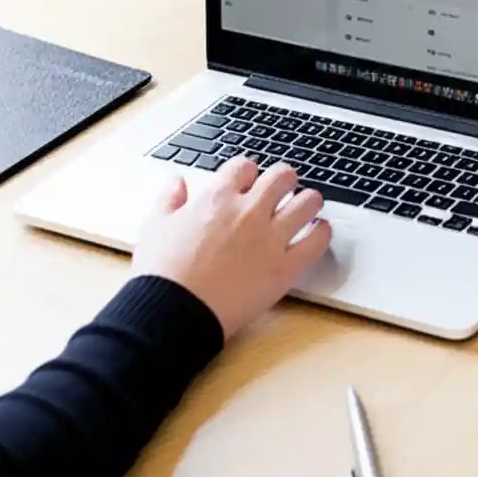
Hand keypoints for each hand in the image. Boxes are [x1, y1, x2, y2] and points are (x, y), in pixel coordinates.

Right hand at [131, 158, 333, 339]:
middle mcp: (249, 211)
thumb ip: (169, 199)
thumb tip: (177, 181)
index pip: (245, 165)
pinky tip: (318, 233)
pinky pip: (318, 240)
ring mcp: (270, 237)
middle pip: (283, 176)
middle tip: (284, 190)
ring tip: (306, 208)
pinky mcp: (286, 266)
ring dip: (309, 201)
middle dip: (284, 180)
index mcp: (217, 198)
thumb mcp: (155, 226)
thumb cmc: (162, 273)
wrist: (174, 310)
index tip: (249, 182)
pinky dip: (322, 233)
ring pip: (308, 201)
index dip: (249, 172)